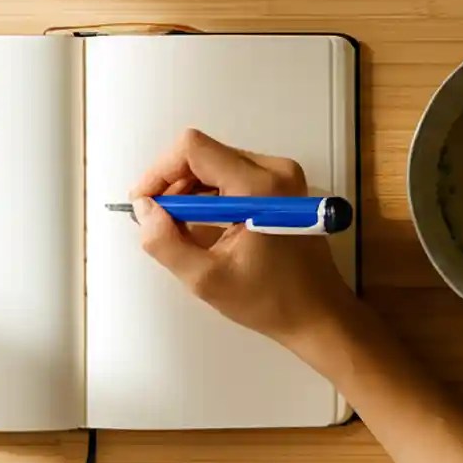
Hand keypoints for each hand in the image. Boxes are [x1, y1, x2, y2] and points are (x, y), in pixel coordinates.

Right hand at [130, 129, 362, 371]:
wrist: (319, 314)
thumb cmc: (269, 301)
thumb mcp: (206, 279)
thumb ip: (165, 242)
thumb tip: (143, 209)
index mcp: (258, 187)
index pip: (193, 149)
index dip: (159, 172)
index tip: (144, 204)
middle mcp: (274, 170)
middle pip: (203, 154)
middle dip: (172, 184)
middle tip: (158, 222)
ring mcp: (281, 175)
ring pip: (214, 163)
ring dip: (188, 191)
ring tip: (178, 228)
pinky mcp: (281, 185)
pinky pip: (231, 174)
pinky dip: (208, 195)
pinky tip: (202, 226)